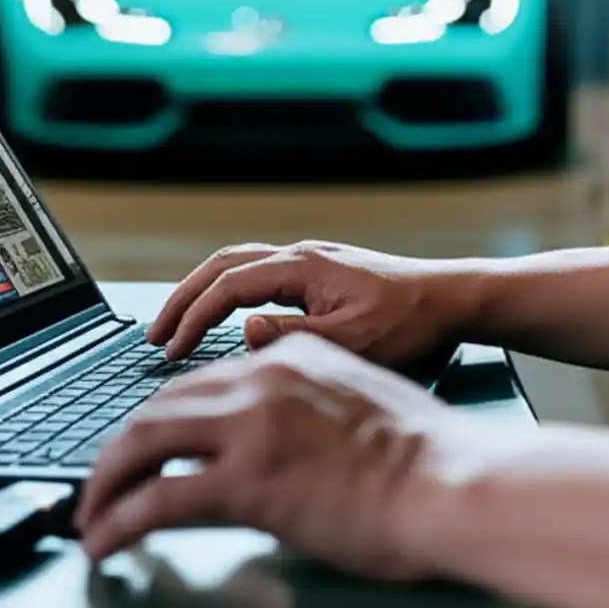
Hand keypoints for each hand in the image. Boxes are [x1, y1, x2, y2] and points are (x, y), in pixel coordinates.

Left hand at [76, 333, 469, 581]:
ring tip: (91, 516)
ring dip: (106, 484)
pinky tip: (104, 541)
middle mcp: (259, 381)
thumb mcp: (358, 402)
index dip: (160, 421)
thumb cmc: (428, 457)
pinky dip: (118, 521)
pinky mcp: (246, 482)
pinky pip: (156, 499)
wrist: (456, 483)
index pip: (199, 384)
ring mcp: (249, 429)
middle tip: (102, 484)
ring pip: (141, 444)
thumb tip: (277, 436)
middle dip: (119, 450)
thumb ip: (305, 405)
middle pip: (157, 408)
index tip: (145, 448)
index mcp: (288, 358)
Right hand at [146, 241, 486, 364]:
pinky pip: (257, 274)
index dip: (194, 319)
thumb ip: (295, 339)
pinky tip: (225, 315)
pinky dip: (227, 291)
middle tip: (154, 335)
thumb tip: (245, 330)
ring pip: (236, 265)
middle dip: (182, 299)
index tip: (171, 351)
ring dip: (202, 292)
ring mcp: (310, 261)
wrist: (454, 301)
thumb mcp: (355, 342)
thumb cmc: (413, 324)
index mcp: (303, 268)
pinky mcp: (320, 272)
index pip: (228, 288)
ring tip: (177, 324)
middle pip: (221, 266)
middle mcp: (301, 256)